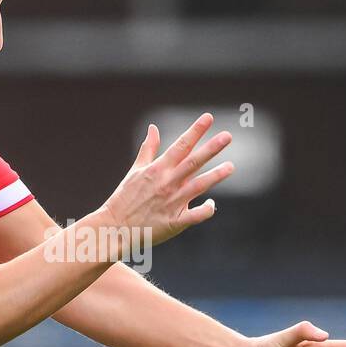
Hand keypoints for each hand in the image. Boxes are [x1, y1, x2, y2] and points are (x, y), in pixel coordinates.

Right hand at [100, 113, 233, 245]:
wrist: (114, 228)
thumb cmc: (125, 198)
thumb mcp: (135, 170)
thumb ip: (148, 149)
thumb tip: (153, 127)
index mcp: (157, 170)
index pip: (180, 146)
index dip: (195, 131)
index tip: (208, 118)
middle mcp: (166, 184)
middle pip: (192, 163)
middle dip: (210, 149)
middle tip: (227, 136)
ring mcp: (171, 203)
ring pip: (198, 187)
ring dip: (215, 176)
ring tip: (230, 166)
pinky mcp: (174, 222)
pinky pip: (195, 216)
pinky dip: (206, 210)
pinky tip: (213, 204)